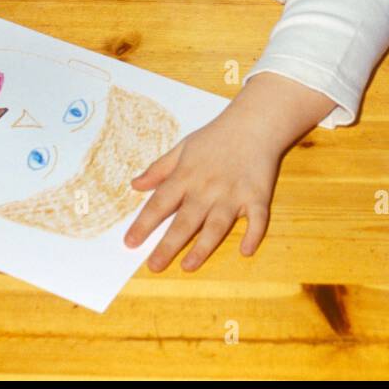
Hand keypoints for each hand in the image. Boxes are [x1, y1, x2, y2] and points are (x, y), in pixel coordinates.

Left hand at [123, 112, 283, 271]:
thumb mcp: (182, 147)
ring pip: (217, 226)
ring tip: (188, 266)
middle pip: (185, 221)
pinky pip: (256, 219)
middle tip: (154, 266)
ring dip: (202, 247)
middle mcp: (208, 188)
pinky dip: (253, 234)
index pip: (160, 203)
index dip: (143, 224)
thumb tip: (134, 185)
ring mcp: (233, 194)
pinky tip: (245, 250)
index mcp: (187, 175)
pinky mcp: (257, 196)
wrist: (255, 123)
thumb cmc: (216, 136)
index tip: (130, 242)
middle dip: (168, 245)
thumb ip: (159, 169)